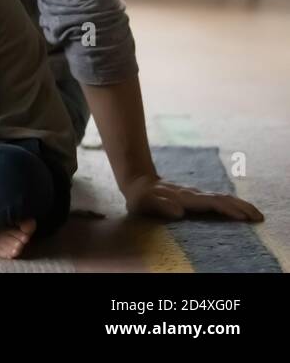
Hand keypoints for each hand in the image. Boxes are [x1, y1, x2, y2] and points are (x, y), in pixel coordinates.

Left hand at [122, 173, 263, 221]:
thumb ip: (160, 205)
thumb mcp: (145, 202)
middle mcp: (194, 194)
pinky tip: (239, 209)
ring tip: (256, 214)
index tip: (242, 217)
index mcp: (185, 198)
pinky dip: (232, 204)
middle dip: (241, 207)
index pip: (211, 203)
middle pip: (222, 199)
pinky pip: (218, 200)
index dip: (226, 209)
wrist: (139, 181)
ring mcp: (196, 194)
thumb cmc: (141, 197)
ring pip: (222, 198)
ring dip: (240, 205)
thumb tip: (178, 212)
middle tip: (259, 217)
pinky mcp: (196, 196)